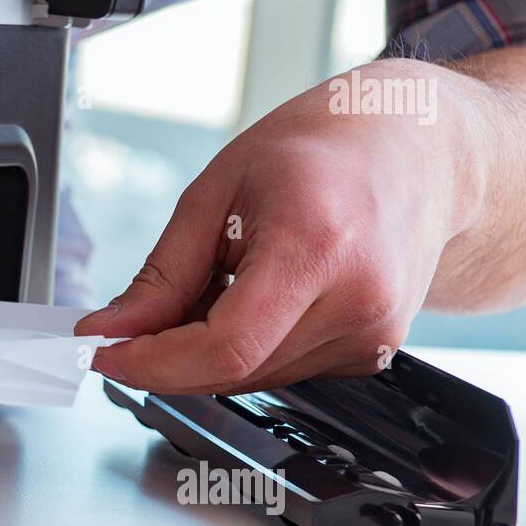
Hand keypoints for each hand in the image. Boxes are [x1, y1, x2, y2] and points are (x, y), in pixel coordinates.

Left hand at [74, 59, 487, 394]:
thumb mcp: (220, 189)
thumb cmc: (324, 148)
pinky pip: (284, 369)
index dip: (152, 362)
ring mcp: (377, 334)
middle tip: (127, 325)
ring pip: (254, 377)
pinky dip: (244, 348)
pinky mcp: (376, 352)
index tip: (103, 351)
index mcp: (319, 247)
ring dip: (204, 353)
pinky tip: (246, 297)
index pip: (225, 348)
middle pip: (234, 371)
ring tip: (205, 285)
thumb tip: (113, 330)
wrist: (422, 149)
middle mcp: (360, 301)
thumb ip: (164, 273)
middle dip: (164, 359)